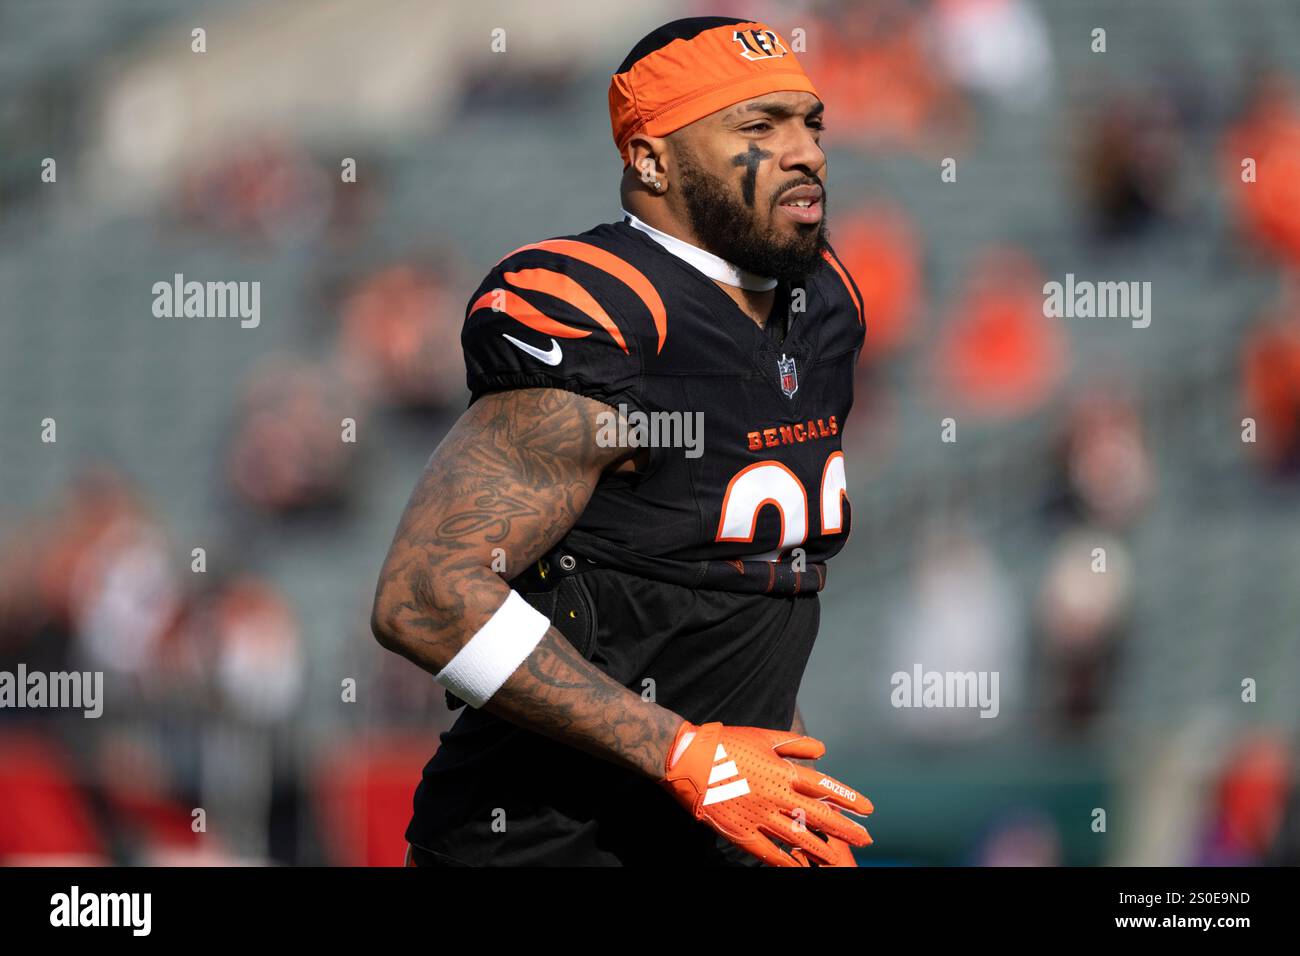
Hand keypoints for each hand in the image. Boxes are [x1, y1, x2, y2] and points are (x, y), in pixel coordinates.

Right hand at [660, 721, 872, 866]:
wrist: (689, 759)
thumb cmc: (726, 743)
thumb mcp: (763, 736)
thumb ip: (794, 744)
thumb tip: (822, 749)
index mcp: (782, 771)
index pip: (824, 787)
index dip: (848, 799)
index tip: (868, 810)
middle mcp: (776, 795)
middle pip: (818, 816)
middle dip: (845, 829)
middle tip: (866, 839)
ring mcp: (759, 815)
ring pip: (799, 837)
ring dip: (823, 849)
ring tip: (840, 859)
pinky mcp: (742, 832)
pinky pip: (770, 852)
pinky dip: (787, 862)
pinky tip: (801, 869)